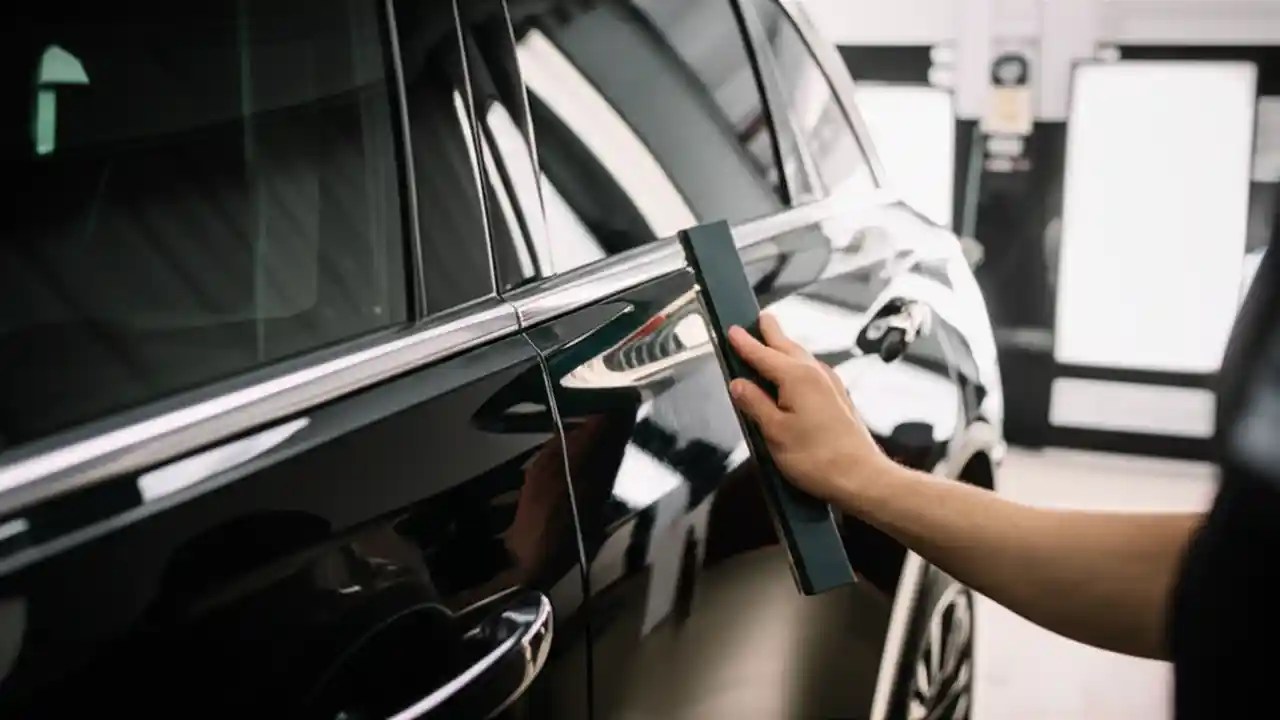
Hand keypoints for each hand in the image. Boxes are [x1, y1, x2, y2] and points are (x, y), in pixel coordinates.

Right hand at [727, 314, 894, 502]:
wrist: (861, 477)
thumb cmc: (817, 459)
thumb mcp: (774, 432)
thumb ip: (754, 404)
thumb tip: (738, 384)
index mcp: (796, 377)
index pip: (762, 354)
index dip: (745, 343)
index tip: (732, 330)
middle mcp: (816, 374)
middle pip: (787, 346)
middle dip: (771, 333)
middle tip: (760, 319)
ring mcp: (831, 385)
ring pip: (802, 357)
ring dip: (785, 347)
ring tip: (773, 342)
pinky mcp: (838, 398)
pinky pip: (812, 371)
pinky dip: (798, 364)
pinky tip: (796, 374)